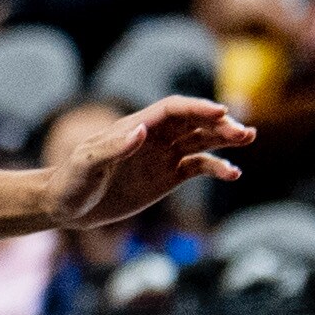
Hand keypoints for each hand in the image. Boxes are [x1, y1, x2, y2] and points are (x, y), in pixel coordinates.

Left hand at [43, 97, 255, 229]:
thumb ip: (112, 148)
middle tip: (244, 133)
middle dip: (219, 123)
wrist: (66, 206)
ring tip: (247, 139)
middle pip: (193, 122)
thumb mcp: (87, 164)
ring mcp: (162, 156)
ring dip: (224, 139)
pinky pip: (198, 168)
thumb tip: (141, 131)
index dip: (197, 108)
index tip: (221, 114)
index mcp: (133, 127)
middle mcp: (152, 137)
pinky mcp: (167, 177)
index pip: (172, 109)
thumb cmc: (71, 181)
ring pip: (200, 141)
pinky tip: (232, 174)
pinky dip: (217, 168)